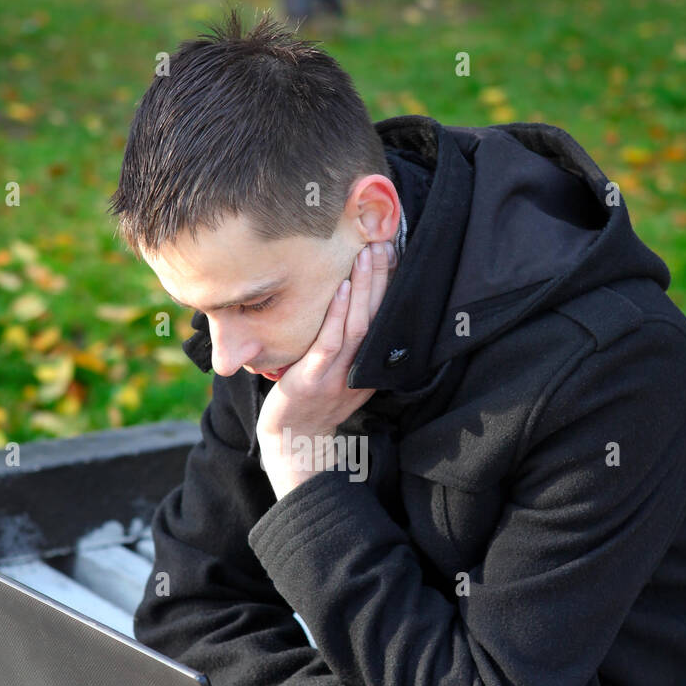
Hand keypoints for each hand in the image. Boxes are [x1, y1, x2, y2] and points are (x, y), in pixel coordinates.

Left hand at [256, 240, 396, 473]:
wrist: (293, 442)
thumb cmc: (311, 402)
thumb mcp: (340, 373)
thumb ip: (349, 345)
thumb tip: (349, 300)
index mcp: (370, 366)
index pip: (385, 319)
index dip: (390, 285)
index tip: (393, 252)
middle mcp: (360, 369)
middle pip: (377, 316)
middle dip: (382, 278)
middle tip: (383, 242)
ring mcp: (338, 375)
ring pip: (358, 326)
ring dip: (364, 288)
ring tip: (366, 255)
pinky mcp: (313, 379)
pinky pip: (329, 343)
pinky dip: (336, 315)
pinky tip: (340, 289)